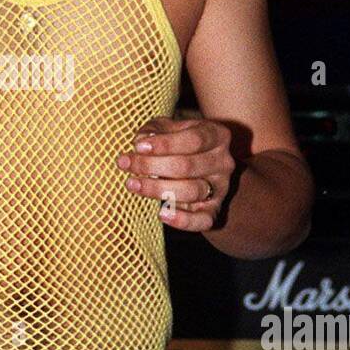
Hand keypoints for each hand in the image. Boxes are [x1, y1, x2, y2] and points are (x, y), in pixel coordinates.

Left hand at [116, 116, 235, 231]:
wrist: (199, 171)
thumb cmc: (178, 144)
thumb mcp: (167, 129)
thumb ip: (153, 130)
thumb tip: (141, 142)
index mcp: (217, 135)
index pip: (194, 139)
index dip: (165, 144)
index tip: (138, 146)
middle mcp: (223, 162)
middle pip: (187, 166)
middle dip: (151, 165)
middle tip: (125, 164)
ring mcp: (221, 188)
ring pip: (191, 191)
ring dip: (157, 189)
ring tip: (132, 184)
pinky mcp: (214, 211)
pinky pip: (203, 220)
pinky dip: (183, 220)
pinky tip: (161, 214)